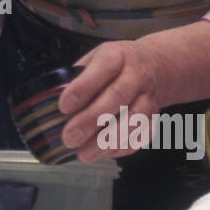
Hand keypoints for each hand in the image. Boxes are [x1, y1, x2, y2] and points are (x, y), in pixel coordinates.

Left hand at [56, 40, 164, 160]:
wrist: (156, 65)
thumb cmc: (116, 64)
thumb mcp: (96, 58)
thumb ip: (78, 76)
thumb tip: (54, 100)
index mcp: (117, 56)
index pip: (101, 69)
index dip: (82, 88)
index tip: (64, 107)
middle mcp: (137, 75)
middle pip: (117, 97)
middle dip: (91, 120)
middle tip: (70, 138)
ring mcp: (148, 96)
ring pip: (134, 119)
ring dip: (108, 140)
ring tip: (85, 153)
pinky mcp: (155, 115)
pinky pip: (143, 134)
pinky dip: (124, 147)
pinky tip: (105, 153)